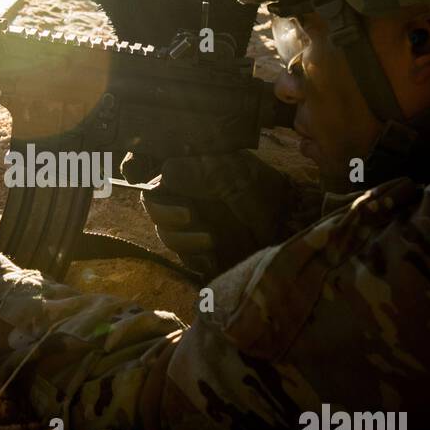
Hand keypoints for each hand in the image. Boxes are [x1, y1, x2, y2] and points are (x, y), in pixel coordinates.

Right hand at [130, 150, 298, 277]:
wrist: (288, 222)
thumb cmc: (262, 188)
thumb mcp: (234, 173)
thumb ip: (201, 173)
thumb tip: (166, 172)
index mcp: (187, 173)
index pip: (154, 173)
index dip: (141, 179)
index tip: (158, 183)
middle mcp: (183, 198)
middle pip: (154, 207)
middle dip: (165, 214)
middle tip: (189, 216)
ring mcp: (189, 226)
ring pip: (166, 234)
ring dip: (182, 238)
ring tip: (210, 240)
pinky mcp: (199, 251)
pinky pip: (183, 257)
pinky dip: (193, 256)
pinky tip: (211, 256)